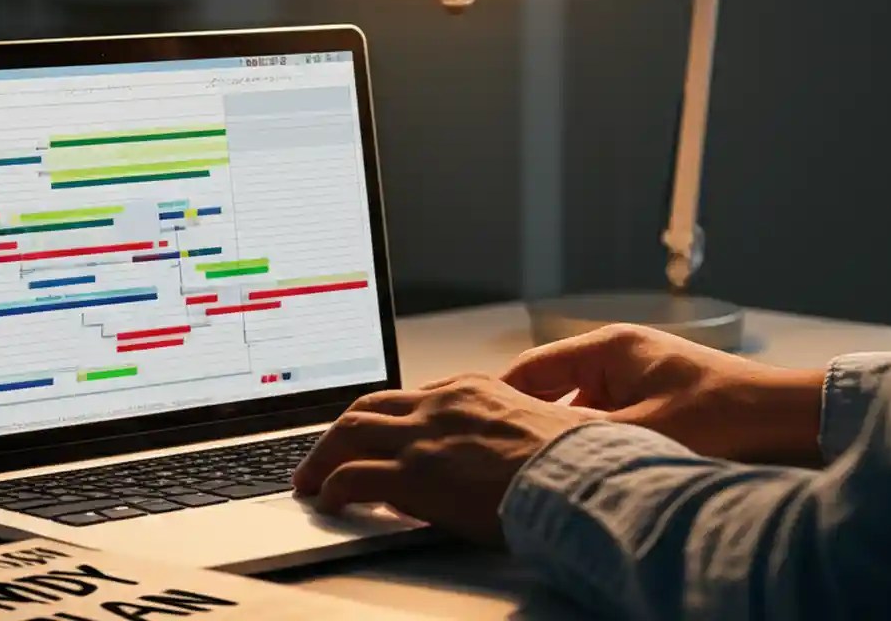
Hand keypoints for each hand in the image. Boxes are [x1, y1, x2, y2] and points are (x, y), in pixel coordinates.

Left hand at [292, 375, 593, 545]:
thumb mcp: (537, 426)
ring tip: (311, 481)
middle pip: (368, 407)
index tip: (373, 436)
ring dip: (322, 457)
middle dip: (340, 431)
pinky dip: (333, 488)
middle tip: (323, 455)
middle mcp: (441, 404)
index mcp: (471, 389)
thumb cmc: (572, 462)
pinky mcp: (414, 474)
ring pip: (349, 433)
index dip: (384, 420)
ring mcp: (423, 437)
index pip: (410, 397)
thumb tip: (500, 449)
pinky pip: (353, 476)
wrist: (579, 480)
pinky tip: (329, 502)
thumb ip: (505, 429)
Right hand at [503, 324, 824, 464]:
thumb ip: (582, 439)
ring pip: (576, 404)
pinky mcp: (654, 397)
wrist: (787, 420)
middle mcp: (620, 353)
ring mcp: (637, 374)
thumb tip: (531, 451)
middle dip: (527, 417)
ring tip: (536, 461)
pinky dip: (587, 437)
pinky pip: (602, 415)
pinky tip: (581, 465)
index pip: (532, 368)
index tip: (477, 427)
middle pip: (551, 385)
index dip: (500, 399)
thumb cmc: (725, 417)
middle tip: (499, 451)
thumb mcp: (642, 434)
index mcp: (611, 347)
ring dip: (560, 431)